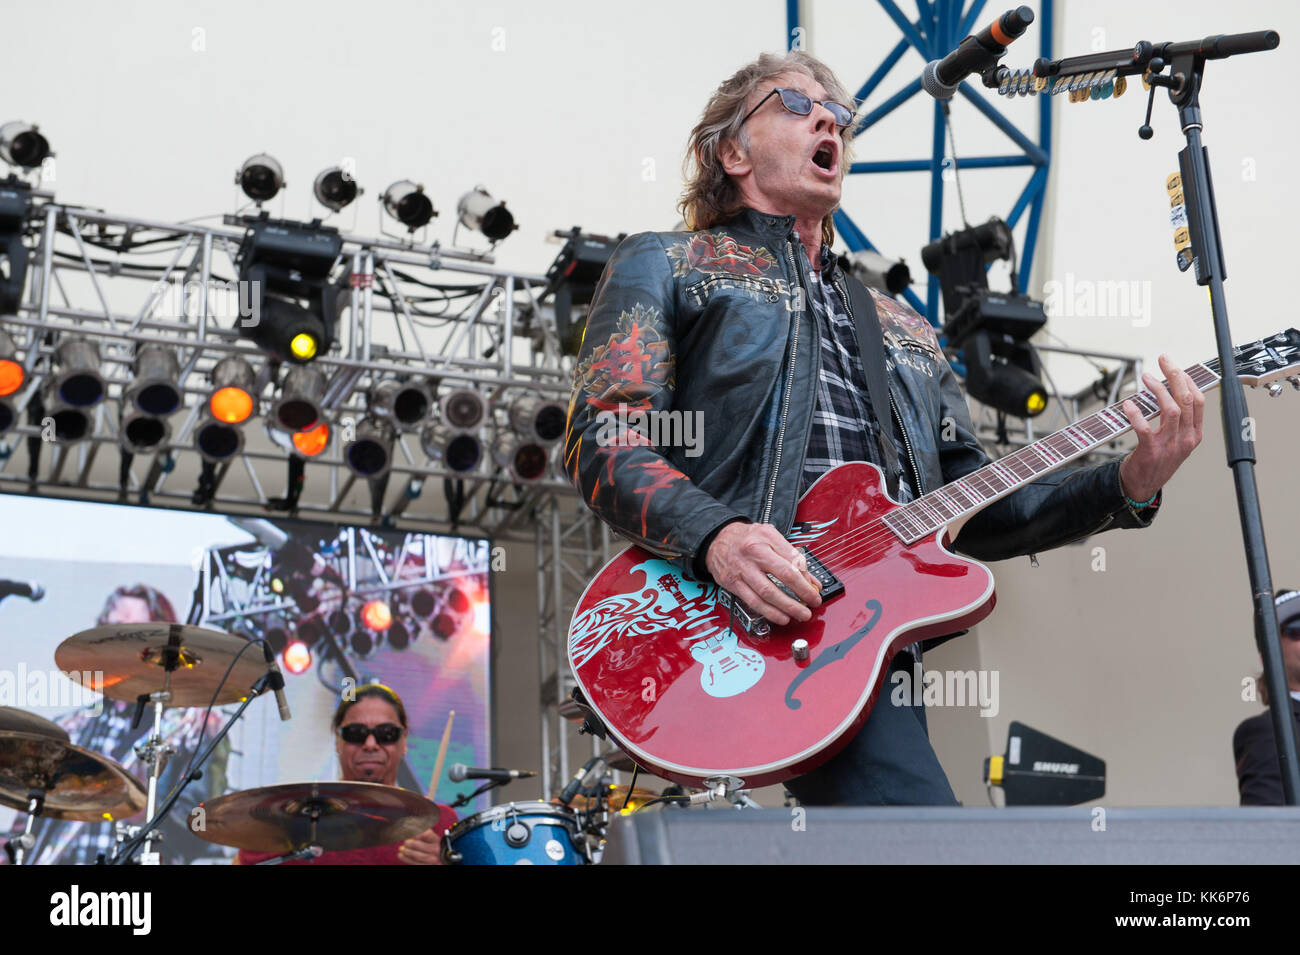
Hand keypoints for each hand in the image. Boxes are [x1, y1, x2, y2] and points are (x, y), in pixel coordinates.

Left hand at [397, 826, 443, 865]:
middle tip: (405, 842)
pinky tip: (401, 855)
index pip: (427, 834)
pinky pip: (416, 863)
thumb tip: (410, 826)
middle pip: (424, 846)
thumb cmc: (432, 846)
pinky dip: (407, 859)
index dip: (417, 833)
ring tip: (401, 849)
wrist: (438, 857)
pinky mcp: (427, 866)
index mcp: (436, 840)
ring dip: (408, 852)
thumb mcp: (430, 838)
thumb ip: (422, 833)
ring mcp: (433, 859)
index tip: (409, 830)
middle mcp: (436, 850)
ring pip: (419, 856)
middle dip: (412, 844)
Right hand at [704, 522, 821, 625]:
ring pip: (767, 593)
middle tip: (812, 605)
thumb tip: (810, 580)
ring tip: (799, 614)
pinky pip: (753, 602)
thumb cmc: (747, 538)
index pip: (792, 560)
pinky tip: (780, 617)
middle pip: (782, 577)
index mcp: (766, 538)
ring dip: (786, 607)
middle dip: (801, 594)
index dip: (806, 579)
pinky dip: (769, 612)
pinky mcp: (733, 583)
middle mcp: (753, 553)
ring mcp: (742, 569)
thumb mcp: (771, 537)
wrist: (716, 539)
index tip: (815, 591)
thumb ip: (791, 556)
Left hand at [1118, 354, 1204, 502]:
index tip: (1176, 366)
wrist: (1143, 487)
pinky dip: (1136, 414)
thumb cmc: (1157, 460)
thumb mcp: (1175, 440)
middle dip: (1176, 376)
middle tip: (1163, 361)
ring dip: (1158, 390)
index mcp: (1194, 434)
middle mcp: (1185, 439)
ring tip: (1146, 378)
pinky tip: (1128, 404)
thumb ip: (1176, 419)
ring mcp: (1169, 446)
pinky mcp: (1150, 452)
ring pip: (1170, 410)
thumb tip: (1168, 389)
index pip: (1198, 401)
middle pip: (1186, 400)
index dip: (1188, 380)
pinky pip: (1144, 428)